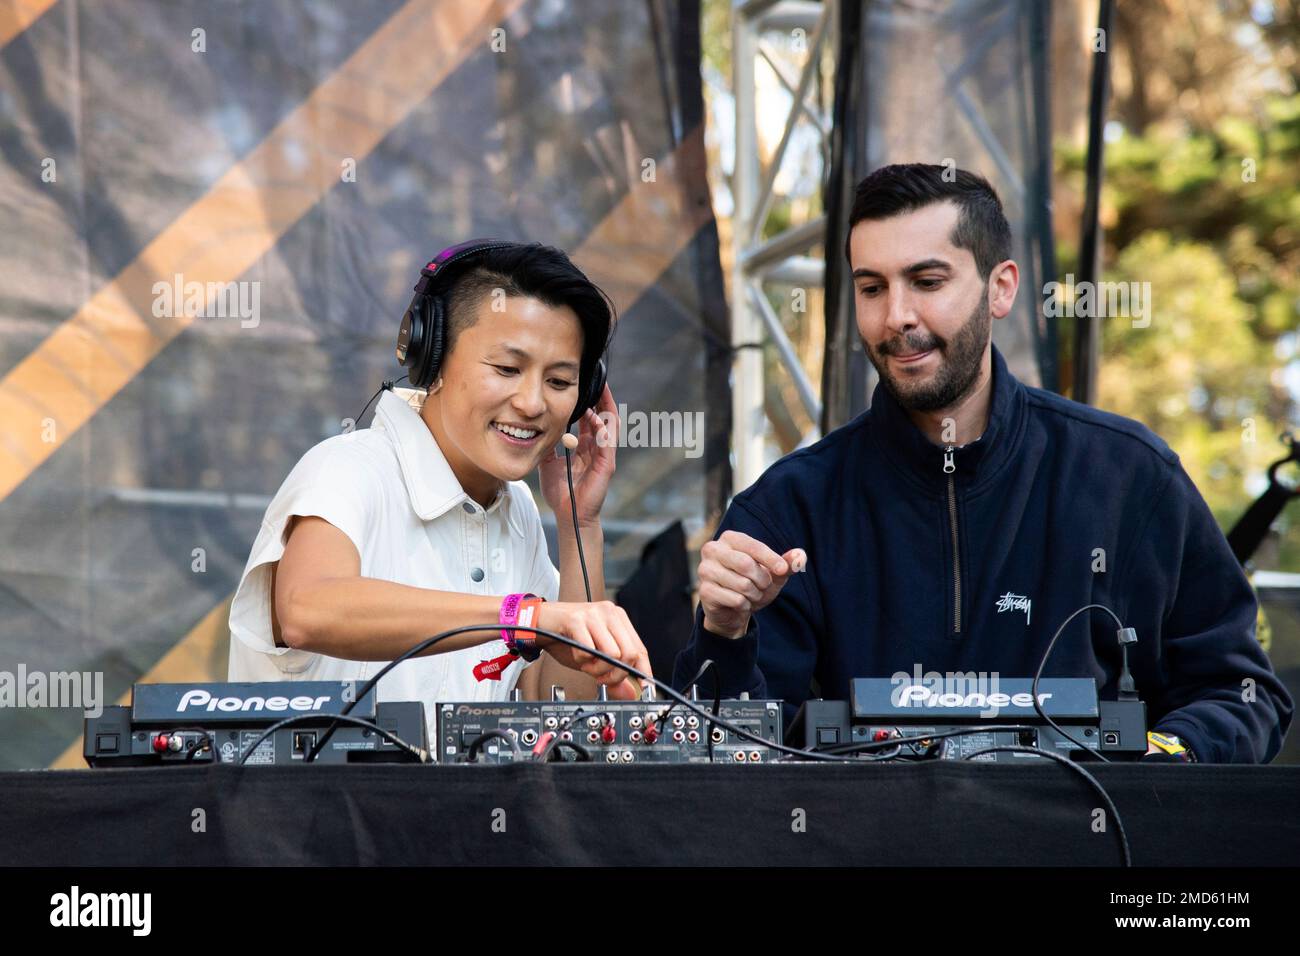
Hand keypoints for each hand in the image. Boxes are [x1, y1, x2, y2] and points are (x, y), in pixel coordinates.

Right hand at [533, 600, 650, 699]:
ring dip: (598, 668)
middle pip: (629, 654)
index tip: (645, 689)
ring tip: (587, 665)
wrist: (539, 622)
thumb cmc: (568, 637)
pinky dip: (583, 661)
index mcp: (619, 619)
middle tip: (601, 678)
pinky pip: (588, 651)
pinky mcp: (576, 620)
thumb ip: (613, 673)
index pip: (640, 649)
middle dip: (615, 675)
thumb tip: (631, 693)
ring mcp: (593, 615)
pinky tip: (577, 656)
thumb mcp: (594, 658)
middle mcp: (610, 613)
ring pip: (612, 654)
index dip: (643, 672)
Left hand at [539, 384, 617, 527]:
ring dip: (605, 407)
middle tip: (595, 378)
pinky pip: (607, 442)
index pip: (591, 418)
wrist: (569, 515)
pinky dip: (602, 428)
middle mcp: (598, 448)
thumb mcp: (548, 461)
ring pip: (610, 425)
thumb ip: (547, 444)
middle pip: (604, 416)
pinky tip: (594, 416)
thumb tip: (536, 427)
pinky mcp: (607, 465)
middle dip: (601, 397)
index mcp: (586, 447)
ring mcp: (604, 456)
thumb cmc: (561, 491)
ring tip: (600, 389)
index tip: (583, 385)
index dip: (590, 401)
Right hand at [698, 531, 805, 638]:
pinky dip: (744, 605)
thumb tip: (801, 555)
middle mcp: (712, 550)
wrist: (734, 610)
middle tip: (762, 586)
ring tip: (750, 594)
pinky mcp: (704, 591)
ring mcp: (705, 570)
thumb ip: (787, 564)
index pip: (753, 546)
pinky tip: (739, 603)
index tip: (782, 570)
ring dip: (754, 594)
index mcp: (729, 538)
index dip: (771, 559)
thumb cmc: (754, 584)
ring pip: (742, 584)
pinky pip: (736, 600)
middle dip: (762, 580)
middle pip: (746, 565)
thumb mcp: (773, 574)